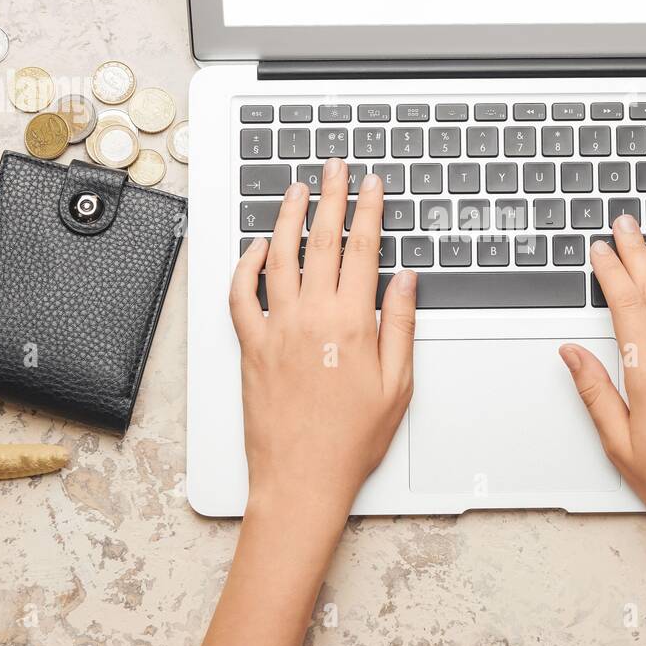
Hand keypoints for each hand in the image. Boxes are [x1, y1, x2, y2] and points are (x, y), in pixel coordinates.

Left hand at [205, 160, 416, 645]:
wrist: (302, 478)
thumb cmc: (352, 439)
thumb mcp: (397, 383)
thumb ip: (400, 323)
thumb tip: (404, 279)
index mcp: (352, 322)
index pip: (362, 248)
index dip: (367, 208)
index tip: (370, 183)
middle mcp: (310, 316)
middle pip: (321, 241)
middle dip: (329, 196)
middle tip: (332, 166)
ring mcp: (275, 328)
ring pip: (277, 256)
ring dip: (286, 218)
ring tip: (294, 190)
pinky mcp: (250, 346)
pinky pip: (241, 295)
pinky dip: (245, 265)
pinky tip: (254, 248)